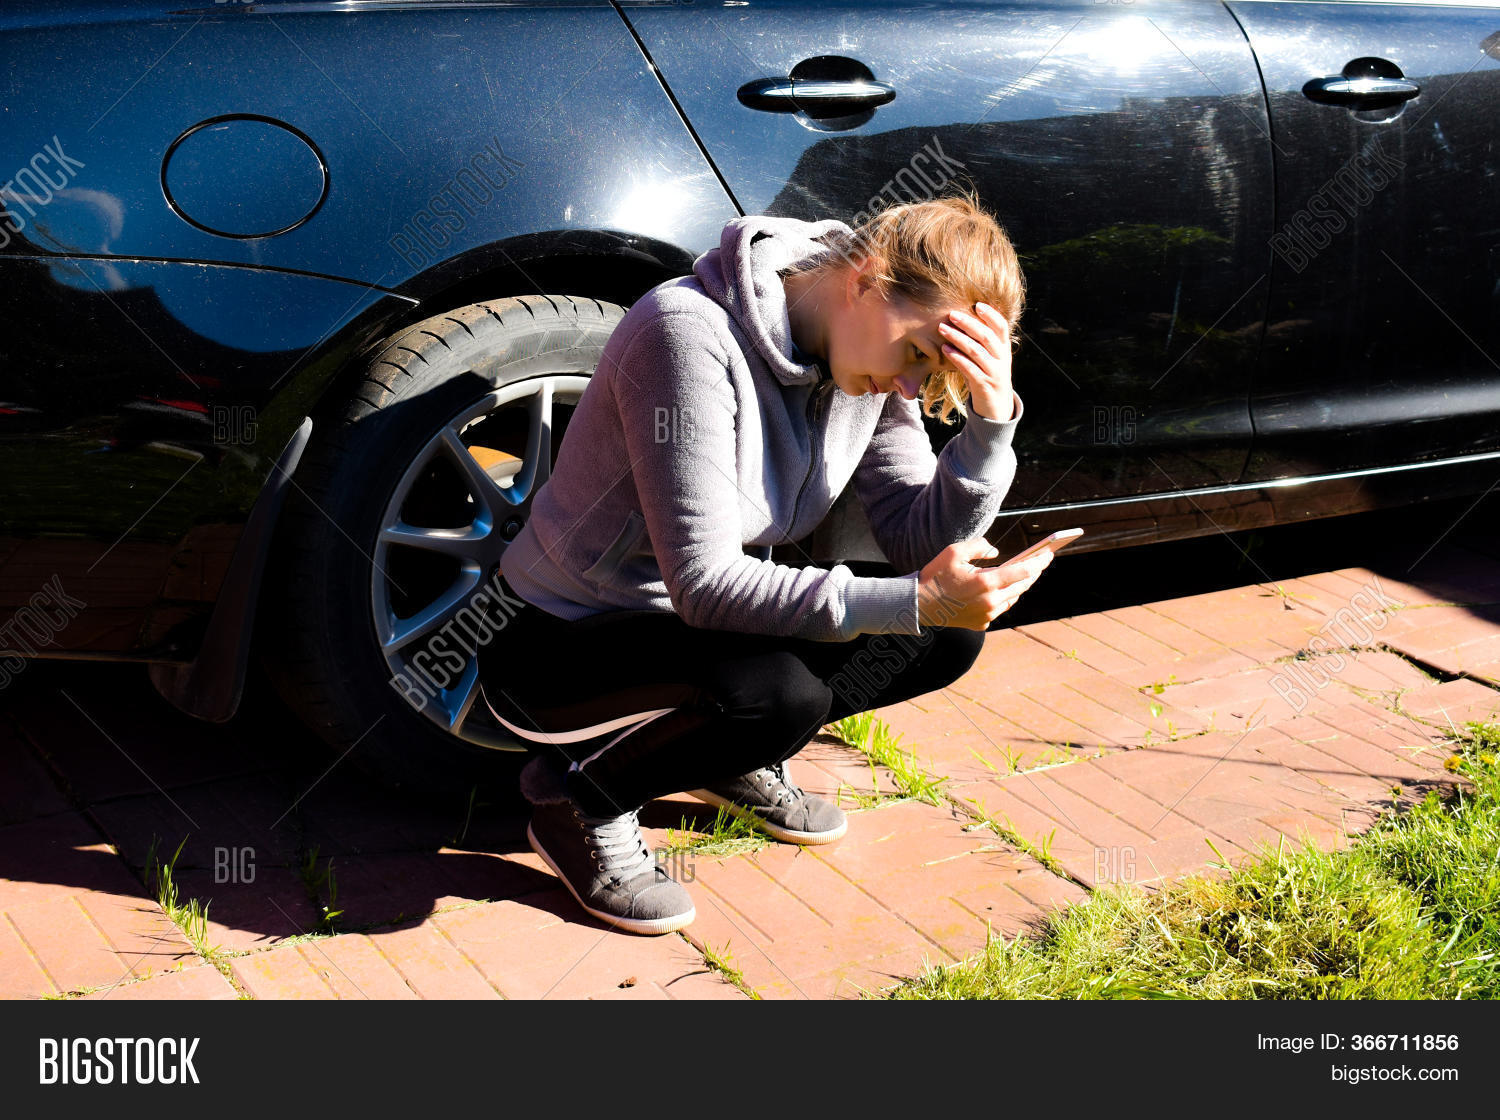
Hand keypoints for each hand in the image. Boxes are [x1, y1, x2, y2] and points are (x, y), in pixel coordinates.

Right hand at [917, 537, 1053, 629]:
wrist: (918, 605)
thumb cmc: (935, 575)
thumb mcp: (955, 551)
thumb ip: (980, 547)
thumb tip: (997, 553)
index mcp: (986, 582)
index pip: (1023, 571)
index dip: (1039, 561)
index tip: (1048, 554)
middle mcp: (991, 602)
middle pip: (1022, 586)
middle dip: (1033, 572)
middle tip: (1041, 561)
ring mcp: (987, 616)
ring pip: (1013, 598)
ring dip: (1019, 586)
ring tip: (1025, 574)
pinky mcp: (981, 624)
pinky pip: (999, 609)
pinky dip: (1003, 598)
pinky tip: (1003, 589)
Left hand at [938, 302, 1013, 420]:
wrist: (996, 407)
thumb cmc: (987, 376)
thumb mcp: (990, 357)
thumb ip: (982, 341)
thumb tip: (964, 317)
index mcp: (1004, 349)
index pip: (1002, 326)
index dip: (991, 314)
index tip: (977, 304)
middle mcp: (1002, 359)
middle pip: (987, 336)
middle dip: (968, 323)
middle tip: (951, 314)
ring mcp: (994, 373)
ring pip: (976, 351)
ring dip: (958, 338)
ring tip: (942, 328)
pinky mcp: (984, 385)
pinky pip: (970, 369)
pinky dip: (957, 358)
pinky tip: (945, 349)